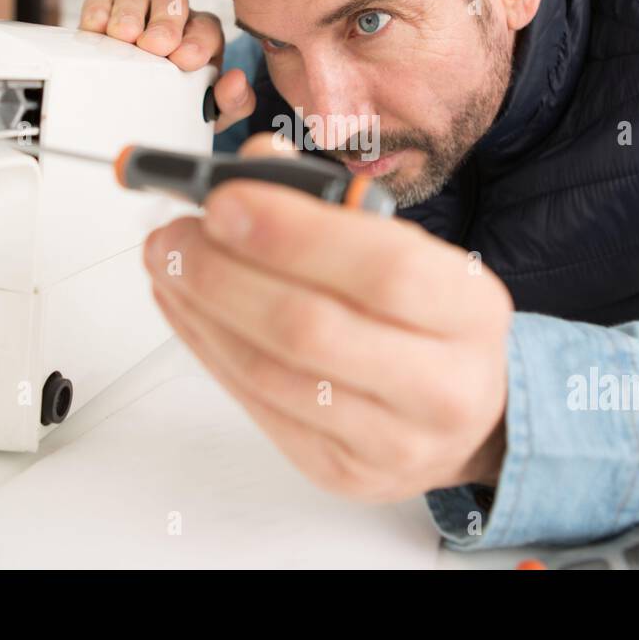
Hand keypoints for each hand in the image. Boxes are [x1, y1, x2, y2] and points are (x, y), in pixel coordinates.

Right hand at [79, 0, 253, 133]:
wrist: (143, 116)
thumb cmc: (182, 107)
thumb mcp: (212, 112)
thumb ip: (234, 101)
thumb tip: (236, 80)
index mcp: (202, 37)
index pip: (205, 27)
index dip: (198, 39)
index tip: (185, 59)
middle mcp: (171, 19)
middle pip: (172, 1)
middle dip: (165, 21)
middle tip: (155, 45)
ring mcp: (138, 14)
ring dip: (129, 13)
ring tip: (124, 37)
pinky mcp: (104, 16)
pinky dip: (98, 9)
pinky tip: (97, 28)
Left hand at [143, 133, 513, 501]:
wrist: (463, 413)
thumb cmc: (423, 316)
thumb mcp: (404, 247)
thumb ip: (330, 199)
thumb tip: (250, 166)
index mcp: (471, 308)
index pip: (384, 268)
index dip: (294, 232)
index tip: (222, 199)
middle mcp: (443, 384)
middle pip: (312, 329)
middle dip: (224, 273)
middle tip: (174, 234)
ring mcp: (392, 441)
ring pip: (270, 372)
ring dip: (201, 309)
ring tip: (167, 263)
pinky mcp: (340, 473)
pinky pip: (255, 405)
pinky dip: (207, 347)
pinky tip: (184, 306)